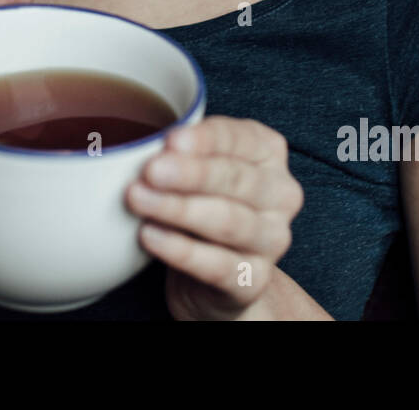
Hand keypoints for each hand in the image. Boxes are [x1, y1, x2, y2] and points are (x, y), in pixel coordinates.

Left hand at [125, 115, 304, 319]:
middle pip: (237, 179)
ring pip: (228, 221)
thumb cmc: (201, 203)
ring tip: (138, 200)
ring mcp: (272, 239)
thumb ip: (177, 151)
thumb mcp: (193, 167)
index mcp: (268, 153)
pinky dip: (181, 250)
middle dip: (191, 174)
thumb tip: (141, 145)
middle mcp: (280, 194)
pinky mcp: (254, 279)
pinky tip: (150, 236)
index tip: (170, 140)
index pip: (241, 138)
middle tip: (150, 171)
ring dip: (179, 210)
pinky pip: (218, 265)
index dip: (205, 139)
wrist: (210, 275)